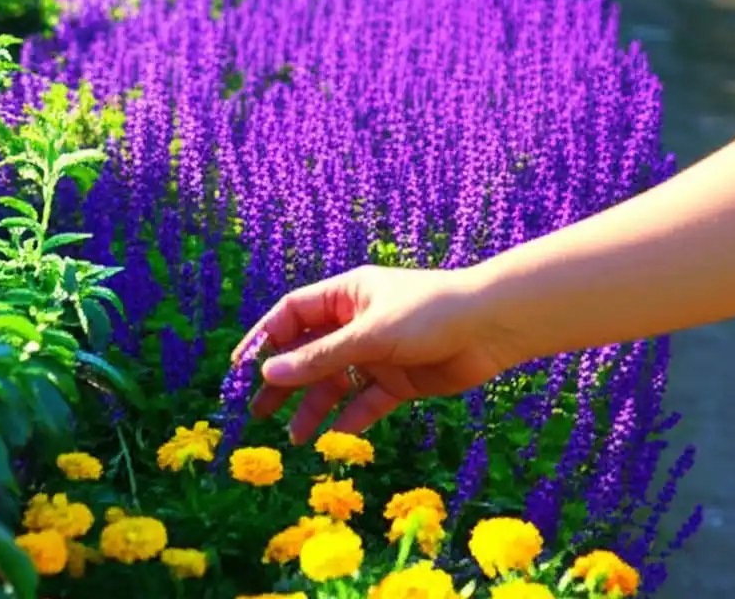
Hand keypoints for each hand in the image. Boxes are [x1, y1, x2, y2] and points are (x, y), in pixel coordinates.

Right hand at [232, 264, 528, 443]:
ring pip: (335, 382)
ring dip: (315, 407)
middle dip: (284, 383)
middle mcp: (355, 323)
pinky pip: (366, 401)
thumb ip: (319, 359)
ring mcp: (376, 353)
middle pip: (307, 354)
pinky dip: (351, 418)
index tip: (240, 369)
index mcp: (343, 297)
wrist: (494, 327)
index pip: (290, 317)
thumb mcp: (368, 336)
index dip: (263, 341)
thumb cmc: (429, 314)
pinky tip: (335, 437)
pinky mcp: (399, 379)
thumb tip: (268, 375)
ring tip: (295, 438)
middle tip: (257, 412)